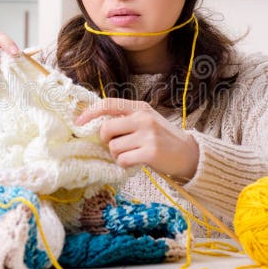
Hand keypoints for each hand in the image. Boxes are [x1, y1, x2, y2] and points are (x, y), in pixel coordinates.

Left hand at [74, 98, 199, 179]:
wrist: (189, 153)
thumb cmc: (163, 138)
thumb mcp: (146, 120)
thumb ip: (126, 119)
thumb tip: (96, 123)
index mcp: (140, 107)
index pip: (108, 104)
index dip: (89, 113)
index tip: (78, 122)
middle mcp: (143, 118)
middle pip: (106, 129)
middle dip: (106, 141)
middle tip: (117, 145)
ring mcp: (147, 135)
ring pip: (113, 147)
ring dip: (117, 155)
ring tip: (132, 154)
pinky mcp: (150, 152)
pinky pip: (122, 160)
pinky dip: (124, 164)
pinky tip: (135, 161)